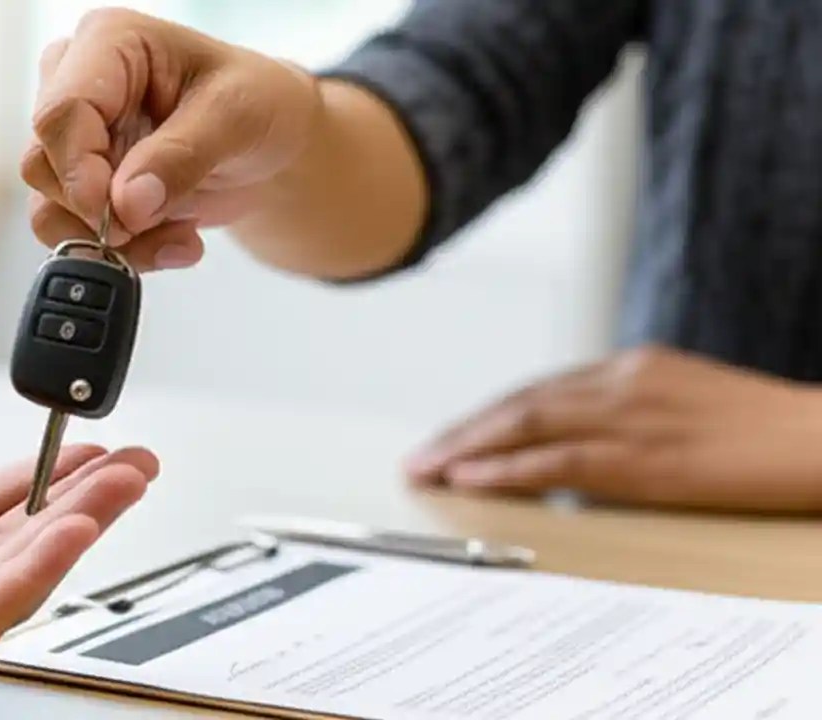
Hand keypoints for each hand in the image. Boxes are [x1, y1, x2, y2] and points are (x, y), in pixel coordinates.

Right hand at [22, 8, 319, 270]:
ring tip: (181, 236)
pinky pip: (73, 231)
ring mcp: (75, 137)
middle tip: (163, 222)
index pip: (61, 111)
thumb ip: (181, 156)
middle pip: (44, 162)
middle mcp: (77, 83)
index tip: (120, 215)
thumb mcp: (238, 116)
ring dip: (116, 240)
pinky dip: (124, 251)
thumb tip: (126, 204)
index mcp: (110, 42)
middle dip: (101, 211)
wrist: (269, 145)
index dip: (81, 172)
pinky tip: (173, 239)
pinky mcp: (82, 182)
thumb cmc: (259, 103)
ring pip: (50, 205)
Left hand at [404, 346, 821, 511]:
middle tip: (420, 457)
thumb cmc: (760, 428)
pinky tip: (473, 479)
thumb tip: (576, 448)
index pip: (538, 390)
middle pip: (520, 403)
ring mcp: (631, 416)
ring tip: (428, 469)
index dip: (487, 416)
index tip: (452, 437)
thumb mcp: (682, 404)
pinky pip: (560, 461)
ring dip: (468, 449)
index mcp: (630, 368)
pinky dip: (509, 469)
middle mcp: (621, 382)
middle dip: (463, 432)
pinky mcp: (645, 458)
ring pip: (527, 425)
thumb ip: (627, 415)